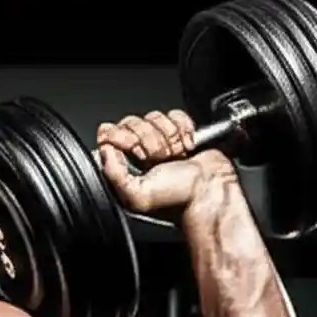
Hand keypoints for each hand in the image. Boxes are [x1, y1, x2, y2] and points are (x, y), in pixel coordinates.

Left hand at [96, 110, 234, 220]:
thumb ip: (113, 173)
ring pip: (155, 117)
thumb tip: (104, 148)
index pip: (110, 134)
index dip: (123, 138)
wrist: (212, 194)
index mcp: (123, 166)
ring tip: (175, 157)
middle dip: (149, 141)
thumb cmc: (177, 201)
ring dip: (169, 138)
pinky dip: (184, 129)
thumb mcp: (136, 196)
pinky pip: (175, 115)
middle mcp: (139, 152)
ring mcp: (161, 141)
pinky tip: (186, 148)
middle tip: (159, 160)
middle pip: (132, 122)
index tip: (137, 152)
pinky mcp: (181, 132)